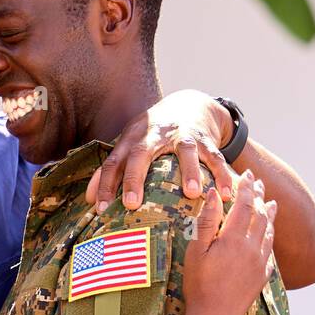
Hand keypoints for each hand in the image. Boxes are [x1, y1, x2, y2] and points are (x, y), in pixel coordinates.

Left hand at [86, 90, 235, 212]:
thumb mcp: (130, 145)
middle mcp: (155, 135)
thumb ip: (111, 170)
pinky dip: (222, 174)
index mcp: (133, 139)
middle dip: (136, 178)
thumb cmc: (152, 135)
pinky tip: (225, 193)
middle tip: (132, 204)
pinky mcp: (205, 139)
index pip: (113, 162)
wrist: (188, 105)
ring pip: (186, 151)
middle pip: (142, 154)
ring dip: (189, 171)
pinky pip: (215, 157)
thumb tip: (89, 200)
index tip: (100, 210)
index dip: (105, 185)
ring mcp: (182, 135)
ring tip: (192, 193)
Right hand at [183, 172, 276, 314]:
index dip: (246, 188)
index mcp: (234, 238)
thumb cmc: (200, 286)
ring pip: (268, 232)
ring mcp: (259, 262)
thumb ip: (206, 222)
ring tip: (270, 204)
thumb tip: (214, 194)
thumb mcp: (196, 252)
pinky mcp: (261, 276)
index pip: (244, 205)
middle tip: (259, 183)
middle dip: (259, 197)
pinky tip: (268, 236)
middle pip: (259, 215)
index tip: (247, 175)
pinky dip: (270, 238)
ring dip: (269, 215)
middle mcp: (251, 247)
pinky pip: (270, 252)